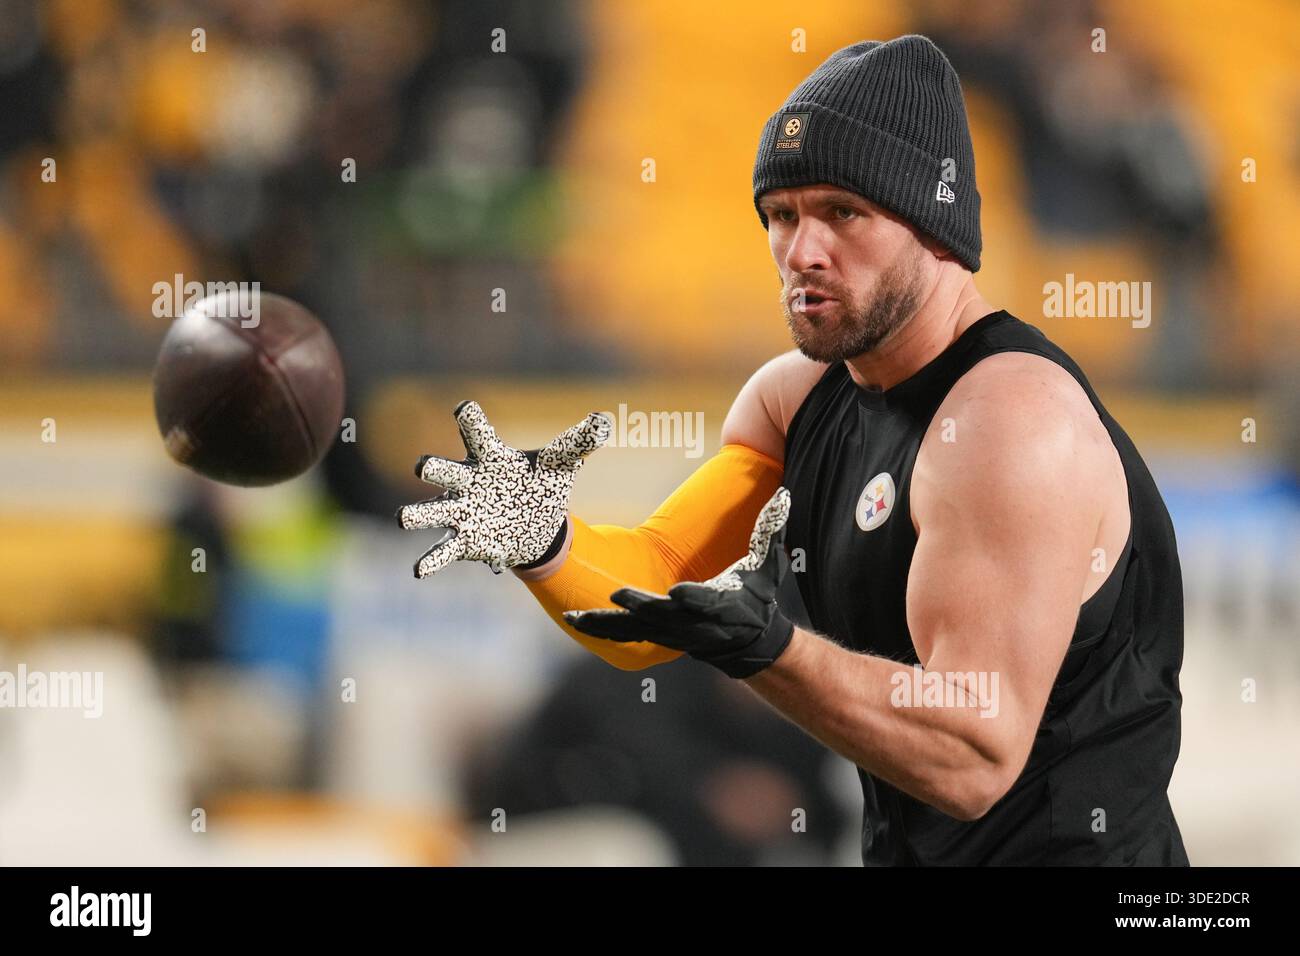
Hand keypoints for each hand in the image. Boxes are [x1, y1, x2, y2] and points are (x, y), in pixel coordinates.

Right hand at [398, 400, 610, 577]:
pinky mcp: (463, 541)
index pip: (475, 432)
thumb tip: (604, 419)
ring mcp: (461, 512)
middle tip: (425, 468)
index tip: (465, 409)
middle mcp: (467, 481)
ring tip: (404, 519)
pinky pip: (440, 551)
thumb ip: (578, 442)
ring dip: (415, 515)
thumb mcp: (562, 463)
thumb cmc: (541, 484)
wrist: (539, 526)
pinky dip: (430, 560)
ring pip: (428, 511)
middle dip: (431, 469)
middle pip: (441, 470)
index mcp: (488, 456)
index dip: (469, 420)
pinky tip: (419, 570)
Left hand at [564, 487, 795, 677]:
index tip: (676, 592)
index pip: (707, 602)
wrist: (751, 642)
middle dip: (640, 607)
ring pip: (638, 631)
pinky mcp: (659, 637)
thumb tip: (783, 496)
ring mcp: (675, 635)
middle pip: (664, 618)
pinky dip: (603, 628)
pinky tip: (577, 619)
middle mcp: (696, 624)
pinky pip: (627, 635)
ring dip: (609, 623)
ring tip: (578, 615)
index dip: (693, 599)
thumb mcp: (768, 565)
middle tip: (617, 595)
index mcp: (724, 605)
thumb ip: (770, 530)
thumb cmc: (758, 597)